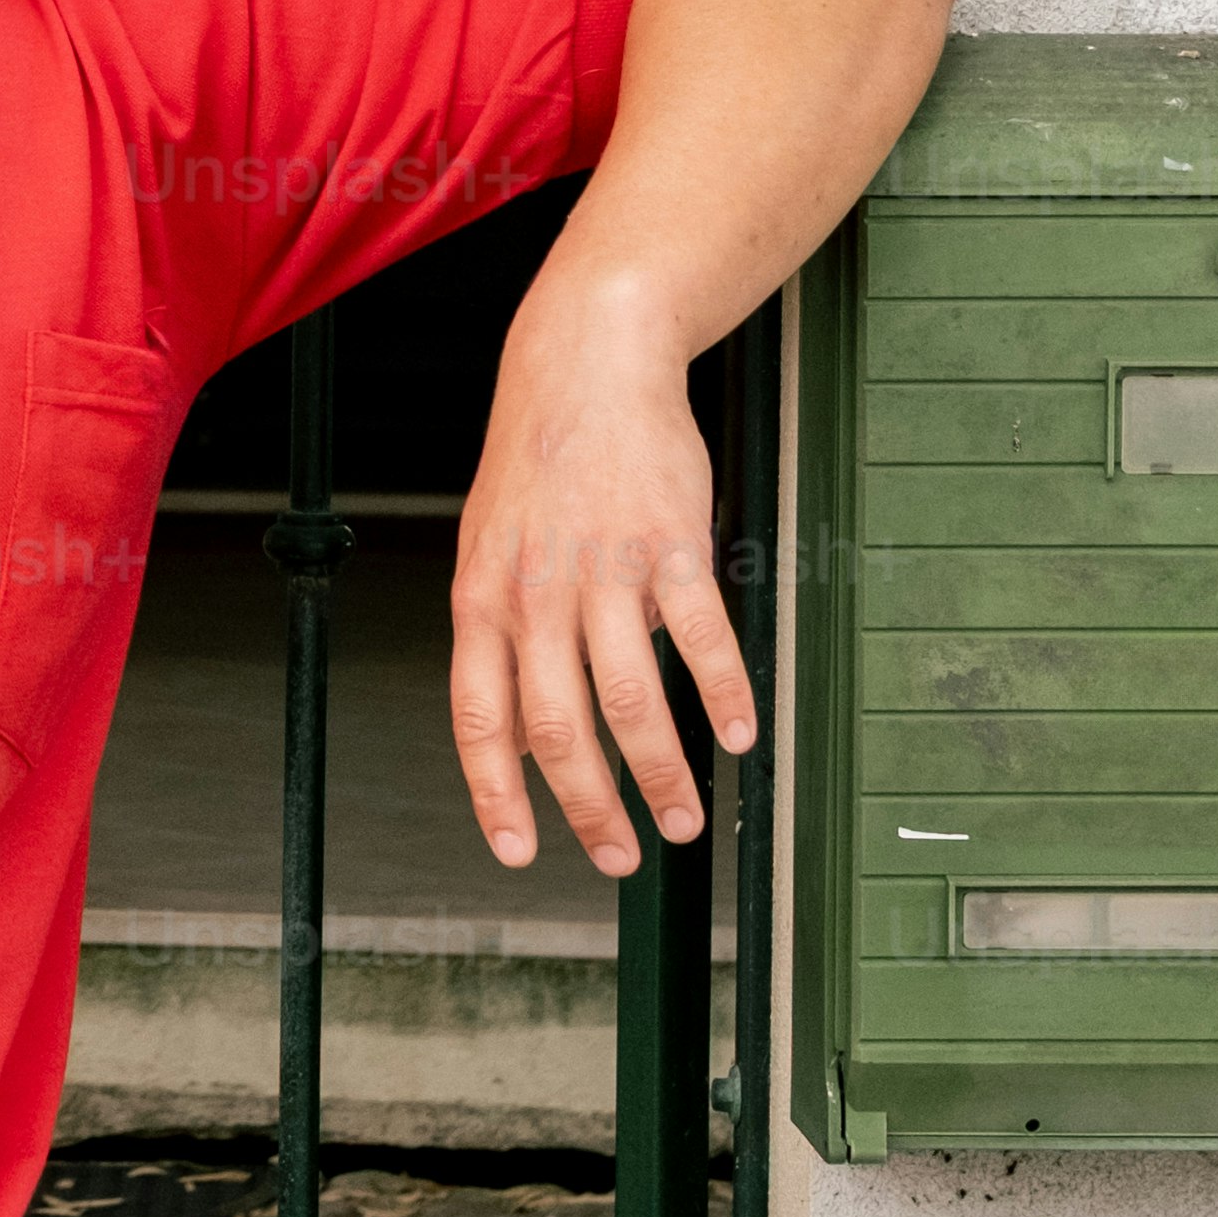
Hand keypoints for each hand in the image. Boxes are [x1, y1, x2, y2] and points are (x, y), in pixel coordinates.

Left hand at [445, 278, 744, 873]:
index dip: (496, 795)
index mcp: (482, 600)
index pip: (478, 720)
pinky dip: (723, 694)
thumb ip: (499, 639)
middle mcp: (535, 593)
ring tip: (687, 816)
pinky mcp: (669, 543)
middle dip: (591, 807)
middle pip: (557, 726)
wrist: (585, 360)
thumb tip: (514, 740)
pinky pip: (702, 637)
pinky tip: (739, 733)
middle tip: (622, 856)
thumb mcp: (488, 550)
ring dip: (663, 771)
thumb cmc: (538, 462)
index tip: (518, 853)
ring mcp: (604, 569)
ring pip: (631, 698)